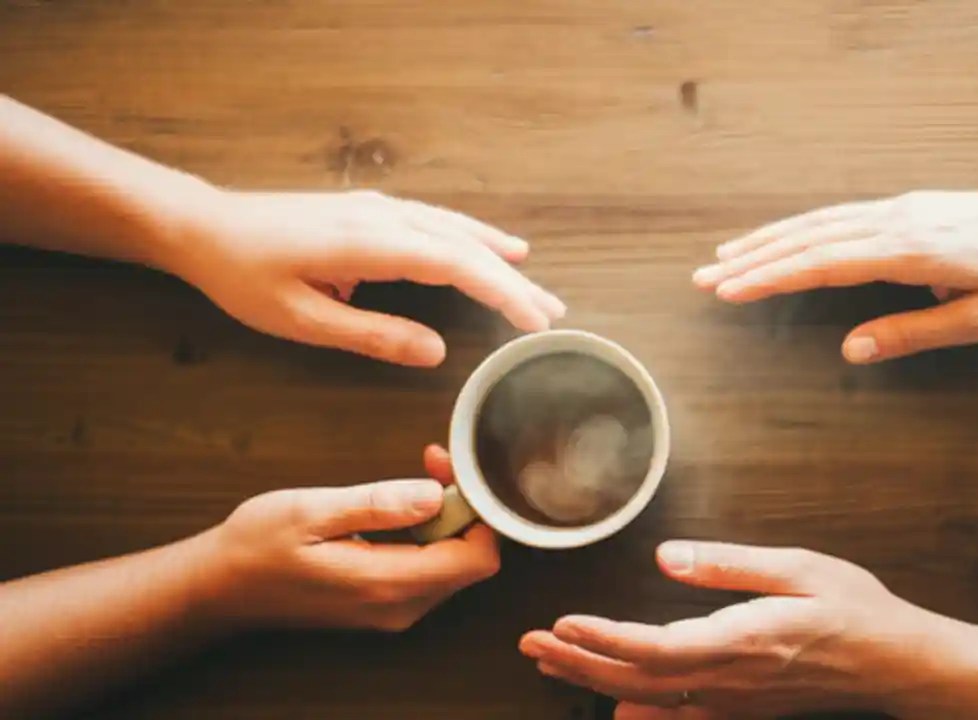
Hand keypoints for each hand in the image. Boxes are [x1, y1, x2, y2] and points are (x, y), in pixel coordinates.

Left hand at [169, 189, 565, 366]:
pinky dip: (472, 236)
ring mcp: (379, 209)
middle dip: (514, 280)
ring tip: (536, 279)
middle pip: (466, 246)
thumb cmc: (245, 276)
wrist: (203, 226)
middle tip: (553, 313)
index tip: (536, 322)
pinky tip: (488, 245)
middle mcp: (384, 218)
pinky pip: (437, 221)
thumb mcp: (303, 319)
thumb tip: (435, 350)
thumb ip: (373, 334)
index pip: (456, 265)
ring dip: (499, 256)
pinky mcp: (370, 210)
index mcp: (371, 244)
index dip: (502, 292)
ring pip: (455, 229)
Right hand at [199, 444, 499, 630]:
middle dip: (464, 508)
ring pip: (454, 564)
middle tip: (433, 464)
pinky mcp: (383, 603)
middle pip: (471, 560)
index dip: (477, 511)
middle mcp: (399, 607)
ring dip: (447, 517)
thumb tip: (434, 496)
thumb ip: (377, 505)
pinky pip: (430, 568)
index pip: (477, 559)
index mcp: (386, 584)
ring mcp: (393, 610)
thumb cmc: (256, 546)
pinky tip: (401, 505)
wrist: (219, 588)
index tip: (450, 474)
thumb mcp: (311, 511)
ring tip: (419, 476)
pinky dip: (429, 533)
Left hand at [520, 542, 960, 718]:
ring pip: (650, 700)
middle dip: (579, 662)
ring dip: (596, 681)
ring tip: (552, 664)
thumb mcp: (798, 568)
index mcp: (741, 639)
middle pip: (638, 679)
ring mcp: (735, 702)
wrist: (896, 663)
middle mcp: (730, 680)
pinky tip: (612, 705)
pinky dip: (638, 710)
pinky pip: (680, 717)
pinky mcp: (743, 710)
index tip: (560, 622)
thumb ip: (729, 565)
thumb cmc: (853, 610)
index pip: (654, 646)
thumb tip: (668, 556)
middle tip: (530, 644)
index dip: (602, 638)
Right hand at [693, 188, 977, 363]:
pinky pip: (840, 213)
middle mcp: (895, 222)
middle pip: (808, 238)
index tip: (727, 291)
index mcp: (908, 252)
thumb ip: (910, 334)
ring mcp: (900, 208)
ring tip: (726, 255)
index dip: (770, 278)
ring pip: (819, 221)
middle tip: (702, 277)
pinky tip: (784, 236)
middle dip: (751, 259)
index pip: (822, 264)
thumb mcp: (977, 322)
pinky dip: (801, 226)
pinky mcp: (908, 206)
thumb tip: (850, 350)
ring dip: (768, 239)